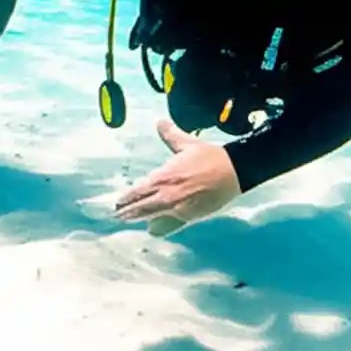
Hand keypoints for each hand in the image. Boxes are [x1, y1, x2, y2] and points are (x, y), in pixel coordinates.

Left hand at [113, 120, 242, 236]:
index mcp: (164, 177)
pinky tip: (154, 228)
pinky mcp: (190, 217)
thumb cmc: (210, 157)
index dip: (126, 199)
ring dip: (142, 219)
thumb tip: (160, 122)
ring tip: (131, 220)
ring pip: (153, 218)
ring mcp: (178, 208)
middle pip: (141, 208)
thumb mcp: (187, 144)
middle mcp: (167, 195)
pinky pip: (171, 225)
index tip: (117, 203)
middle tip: (118, 215)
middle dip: (128, 212)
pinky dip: (161, 227)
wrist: (234, 172)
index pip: (138, 192)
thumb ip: (170, 135)